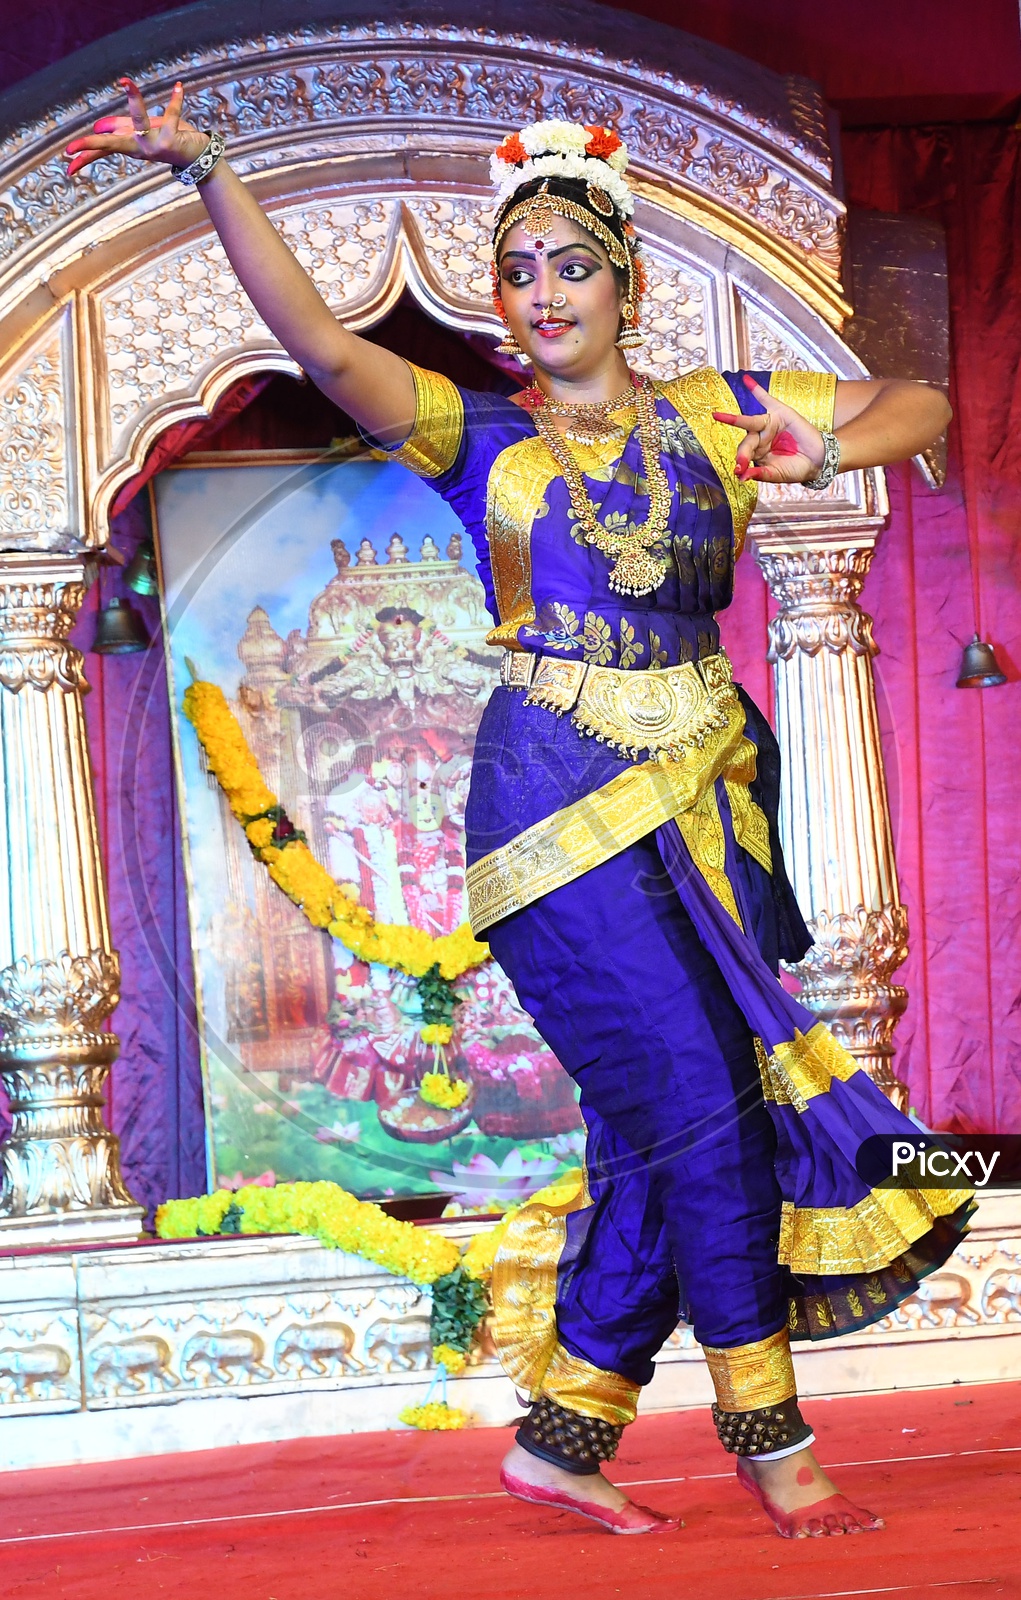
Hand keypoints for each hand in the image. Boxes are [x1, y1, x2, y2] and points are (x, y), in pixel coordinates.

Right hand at [65, 77, 207, 176]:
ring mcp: (154, 146)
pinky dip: (176, 101)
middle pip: (110, 145)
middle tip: (70, 150)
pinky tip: (179, 87)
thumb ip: (121, 129)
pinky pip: (172, 116)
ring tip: (127, 82)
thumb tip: (99, 128)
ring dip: (135, 101)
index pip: (102, 151)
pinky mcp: (171, 141)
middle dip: (91, 144)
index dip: (85, 155)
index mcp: (129, 146)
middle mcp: (139, 148)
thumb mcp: (143, 134)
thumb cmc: (169, 141)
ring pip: (140, 122)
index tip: (67, 162)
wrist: (198, 158)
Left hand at [712, 374, 826, 484]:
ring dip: (734, 420)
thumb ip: (760, 474)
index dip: (741, 462)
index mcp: (757, 453)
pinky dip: (756, 389)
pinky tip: (746, 380)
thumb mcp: (776, 474)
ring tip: (718, 416)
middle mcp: (760, 438)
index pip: (744, 455)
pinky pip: (766, 398)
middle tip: (739, 464)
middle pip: (747, 441)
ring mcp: (769, 424)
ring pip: (750, 422)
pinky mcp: (780, 412)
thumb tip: (742, 477)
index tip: (738, 471)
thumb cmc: (796, 468)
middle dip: (743, 453)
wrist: (818, 459)